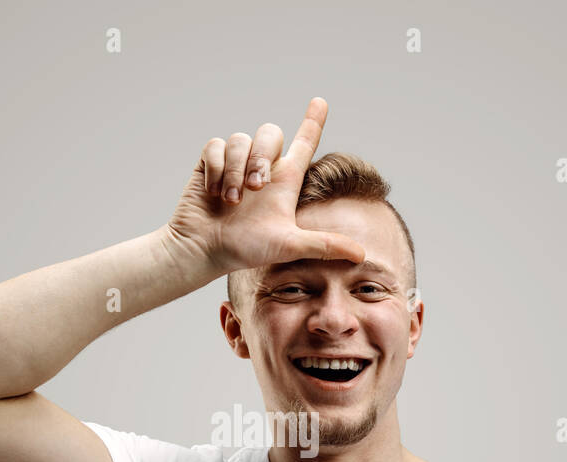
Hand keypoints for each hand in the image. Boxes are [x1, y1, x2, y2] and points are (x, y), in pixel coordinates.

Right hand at [165, 97, 365, 276]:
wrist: (204, 249)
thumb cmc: (245, 249)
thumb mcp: (289, 246)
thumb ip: (324, 245)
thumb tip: (362, 254)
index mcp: (284, 181)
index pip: (304, 143)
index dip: (313, 121)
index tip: (321, 102)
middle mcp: (262, 167)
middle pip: (271, 132)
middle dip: (262, 157)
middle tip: (255, 188)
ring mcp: (235, 163)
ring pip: (241, 140)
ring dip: (236, 170)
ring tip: (230, 200)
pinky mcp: (210, 162)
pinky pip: (216, 146)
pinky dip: (216, 170)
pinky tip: (213, 194)